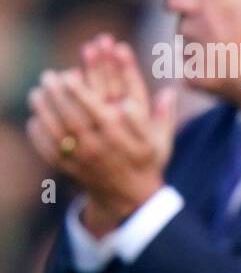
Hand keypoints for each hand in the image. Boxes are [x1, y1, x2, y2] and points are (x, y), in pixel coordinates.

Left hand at [27, 43, 177, 229]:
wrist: (131, 200)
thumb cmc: (146, 163)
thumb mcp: (162, 142)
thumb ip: (163, 116)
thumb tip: (170, 91)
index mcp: (123, 139)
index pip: (101, 112)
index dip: (83, 93)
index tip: (73, 73)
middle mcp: (102, 149)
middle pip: (75, 119)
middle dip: (59, 95)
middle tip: (49, 76)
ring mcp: (84, 161)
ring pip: (58, 132)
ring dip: (45, 111)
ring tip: (37, 92)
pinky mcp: (70, 170)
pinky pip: (49, 150)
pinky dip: (39, 133)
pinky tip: (37, 118)